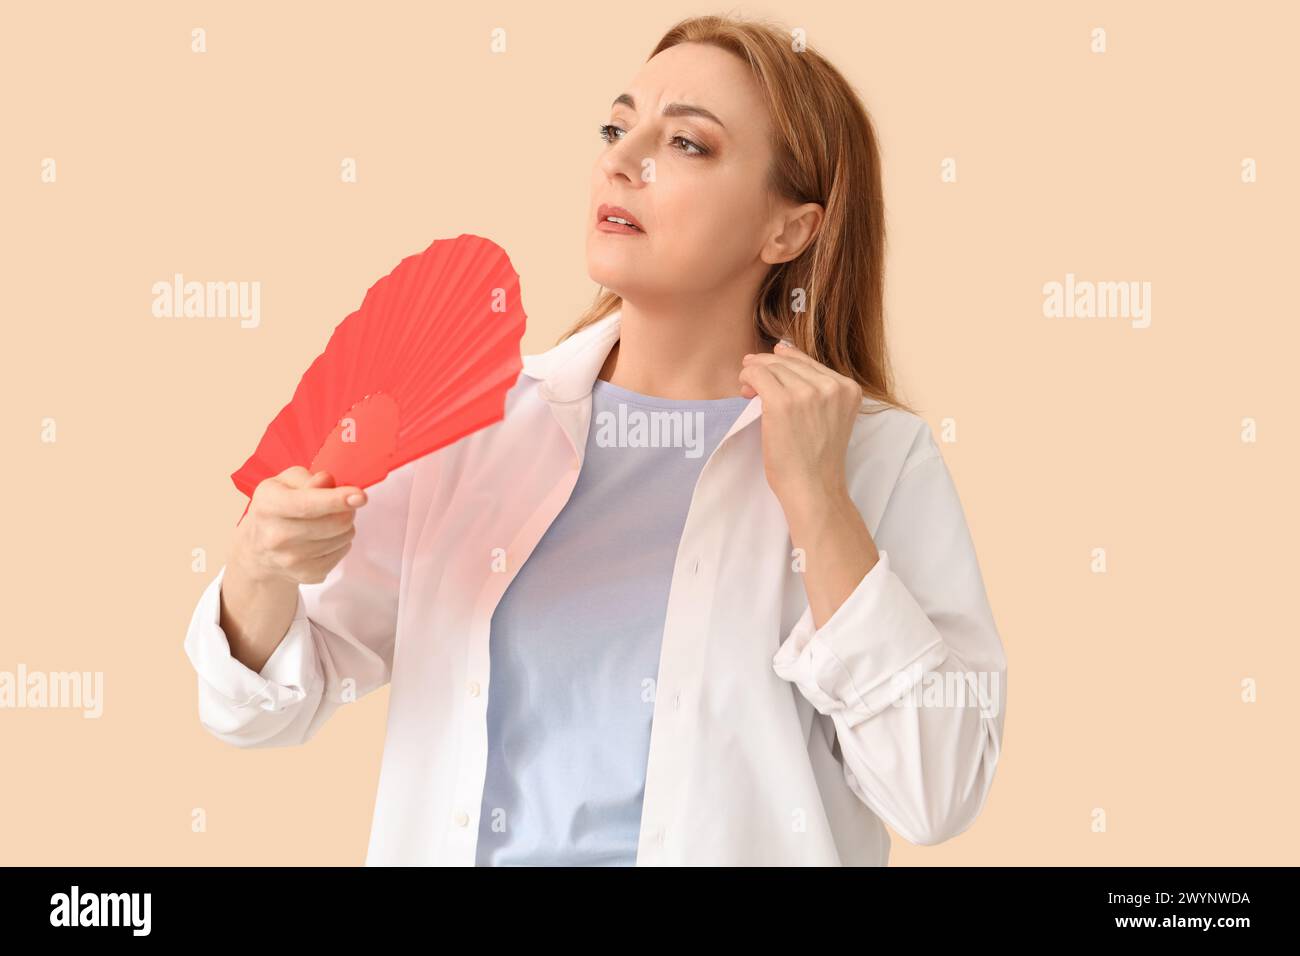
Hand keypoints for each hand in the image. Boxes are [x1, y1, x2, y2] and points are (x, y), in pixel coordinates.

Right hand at [232, 466, 367, 585]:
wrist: (258, 550)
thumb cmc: (276, 509)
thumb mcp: (284, 483)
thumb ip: (308, 478)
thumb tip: (328, 481)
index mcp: (268, 506)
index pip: (307, 505)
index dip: (336, 500)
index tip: (361, 497)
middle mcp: (276, 536)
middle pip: (334, 523)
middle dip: (347, 510)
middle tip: (341, 505)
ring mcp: (290, 560)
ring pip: (343, 537)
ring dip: (344, 526)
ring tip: (327, 522)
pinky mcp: (307, 575)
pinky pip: (342, 553)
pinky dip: (340, 543)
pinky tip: (324, 538)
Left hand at [738, 340, 861, 514]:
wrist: (813, 488)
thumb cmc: (817, 461)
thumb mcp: (830, 418)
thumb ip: (817, 392)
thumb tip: (781, 354)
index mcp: (849, 389)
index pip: (810, 363)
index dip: (786, 361)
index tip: (770, 365)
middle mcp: (832, 386)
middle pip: (789, 362)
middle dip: (767, 367)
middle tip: (750, 377)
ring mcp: (808, 393)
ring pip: (772, 367)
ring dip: (755, 373)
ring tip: (747, 387)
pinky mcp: (783, 401)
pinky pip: (758, 375)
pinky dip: (747, 377)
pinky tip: (745, 388)